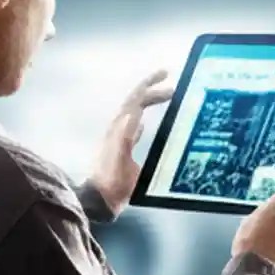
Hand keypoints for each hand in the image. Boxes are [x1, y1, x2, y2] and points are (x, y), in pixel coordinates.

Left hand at [88, 70, 174, 216]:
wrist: (100, 200)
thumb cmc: (111, 182)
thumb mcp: (120, 159)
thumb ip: (125, 137)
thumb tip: (134, 113)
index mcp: (119, 129)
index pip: (135, 99)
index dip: (149, 84)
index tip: (167, 74)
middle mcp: (118, 130)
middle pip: (135, 103)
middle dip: (153, 90)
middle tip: (173, 85)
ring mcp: (118, 140)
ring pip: (135, 114)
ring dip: (149, 103)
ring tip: (167, 96)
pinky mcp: (121, 152)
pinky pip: (133, 130)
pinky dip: (142, 122)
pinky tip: (147, 124)